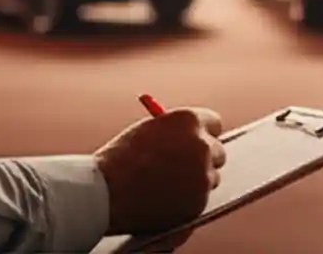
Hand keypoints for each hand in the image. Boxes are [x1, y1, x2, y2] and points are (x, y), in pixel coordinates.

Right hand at [96, 107, 225, 235]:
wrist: (105, 191)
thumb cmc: (119, 159)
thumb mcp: (148, 130)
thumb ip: (174, 132)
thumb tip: (191, 139)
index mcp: (189, 121)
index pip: (214, 123)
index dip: (205, 133)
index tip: (199, 140)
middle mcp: (202, 145)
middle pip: (218, 151)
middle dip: (204, 158)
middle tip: (187, 166)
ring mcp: (202, 175)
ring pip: (211, 177)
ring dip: (196, 181)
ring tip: (166, 185)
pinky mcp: (199, 202)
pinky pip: (201, 199)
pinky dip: (188, 200)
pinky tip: (164, 199)